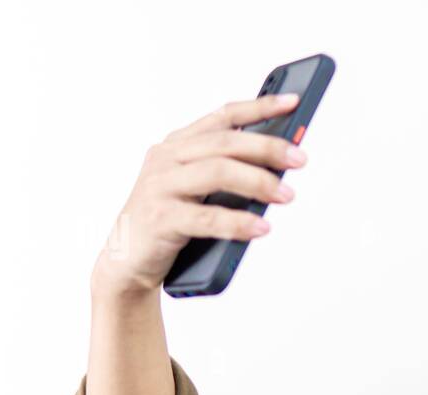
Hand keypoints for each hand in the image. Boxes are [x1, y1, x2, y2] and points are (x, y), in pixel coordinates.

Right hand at [91, 92, 307, 296]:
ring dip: (258, 182)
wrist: (127, 260)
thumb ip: (226, 172)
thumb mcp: (197, 190)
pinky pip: (207, 217)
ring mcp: (160, 187)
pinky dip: (238, 222)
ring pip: (217, 173)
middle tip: (300, 159)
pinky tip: (261, 227)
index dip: (259, 107)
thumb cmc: (170, 221)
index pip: (223, 117)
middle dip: (267, 148)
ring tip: (286, 195)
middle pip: (224, 143)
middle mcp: (166, 159)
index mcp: (178, 145)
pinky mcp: (160, 219)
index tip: (294, 101)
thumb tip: (279, 167)